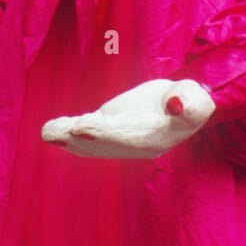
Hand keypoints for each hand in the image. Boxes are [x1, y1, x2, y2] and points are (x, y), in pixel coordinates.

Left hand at [41, 78, 215, 158]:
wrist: (182, 108)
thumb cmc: (189, 101)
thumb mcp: (196, 100)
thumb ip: (190, 104)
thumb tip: (177, 105)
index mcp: (155, 138)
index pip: (127, 137)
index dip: (104, 133)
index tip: (83, 125)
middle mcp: (133, 145)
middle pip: (105, 143)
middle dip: (81, 138)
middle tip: (59, 131)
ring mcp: (118, 141)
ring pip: (91, 142)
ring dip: (69, 138)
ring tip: (49, 131)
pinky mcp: (108, 131)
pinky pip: (87, 134)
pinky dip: (68, 133)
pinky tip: (52, 130)